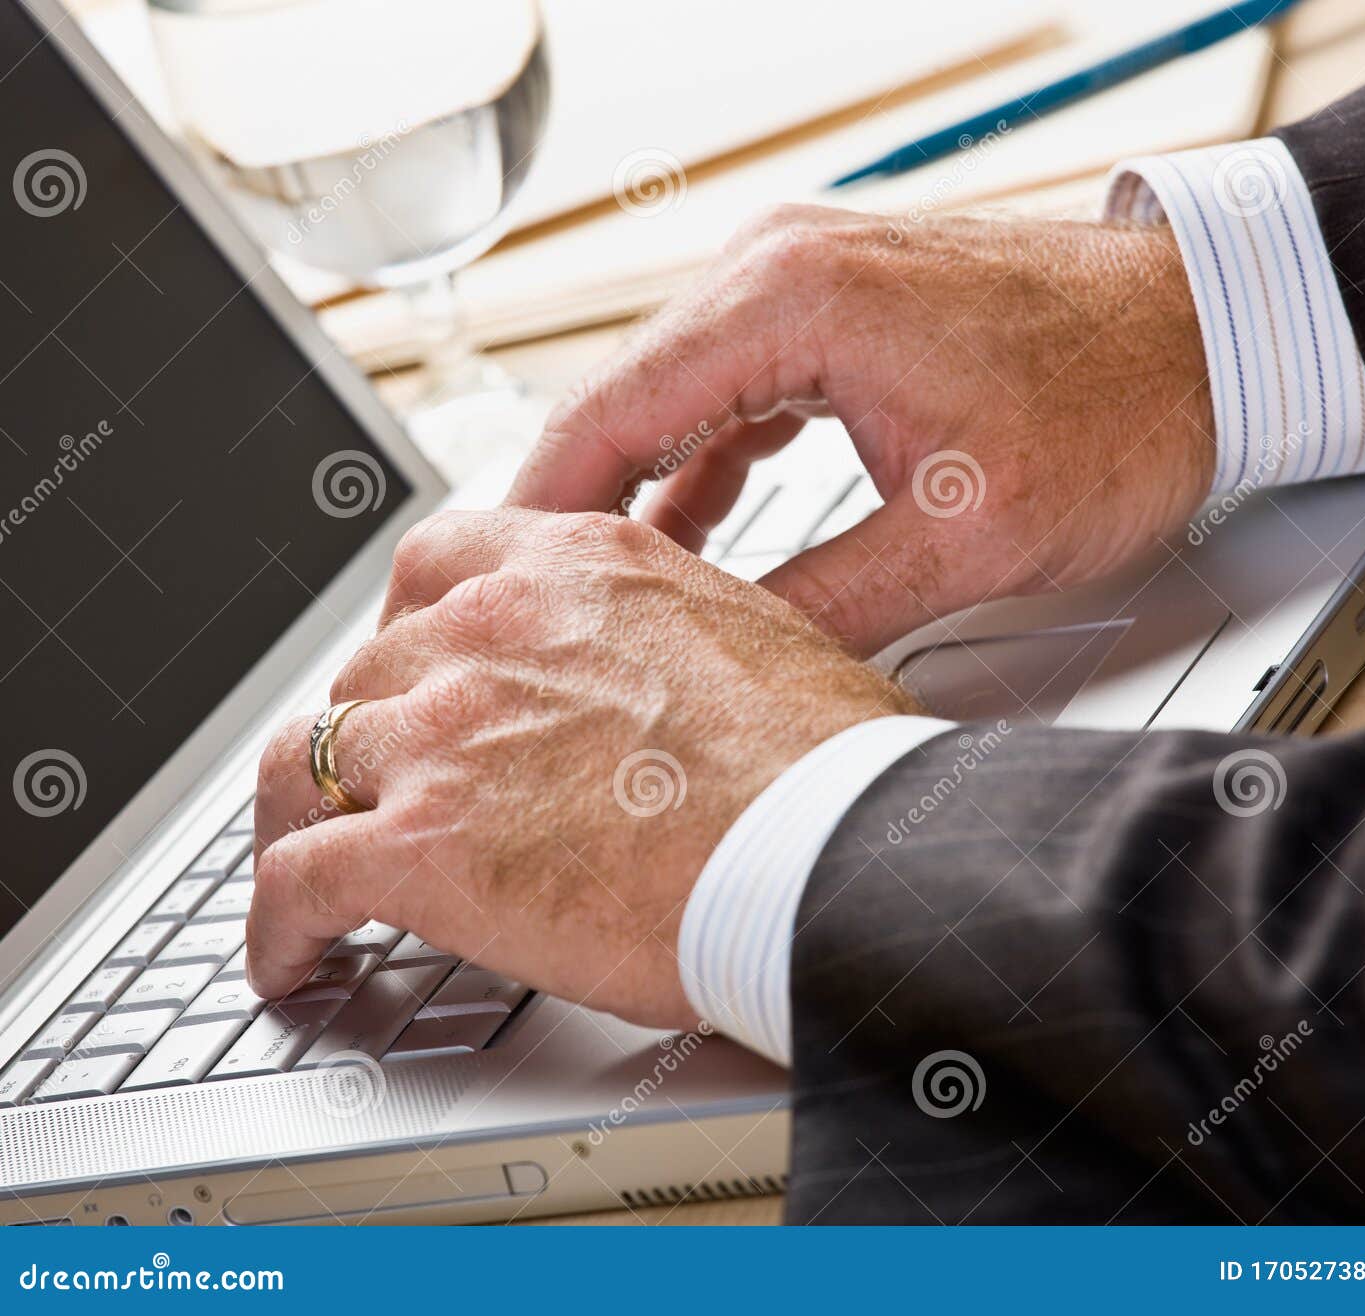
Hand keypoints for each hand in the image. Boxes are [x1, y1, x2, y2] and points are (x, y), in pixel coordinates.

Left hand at [247, 508, 918, 1027]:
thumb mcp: (752, 635)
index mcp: (574, 572)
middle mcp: (490, 632)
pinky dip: (278, 925)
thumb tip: (680, 678)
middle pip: (367, 673)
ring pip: (305, 762)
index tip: (415, 671)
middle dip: (367, 734)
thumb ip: (673, 636)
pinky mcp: (419, 844)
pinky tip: (291, 957)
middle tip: (382, 785)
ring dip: (298, 819)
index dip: (410, 629)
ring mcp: (443, 732)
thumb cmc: (824, 757)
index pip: (437, 568)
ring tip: (302, 862)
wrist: (824, 838)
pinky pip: (296, 879)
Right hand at [508, 206, 1215, 655]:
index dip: (542, 511)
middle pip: (625, 397)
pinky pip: (732, 384)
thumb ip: (824, 604)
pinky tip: (695, 532)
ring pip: (675, 393)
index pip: (610, 411)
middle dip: (576, 506)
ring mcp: (809, 278)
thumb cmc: (1119, 406)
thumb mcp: (964, 539)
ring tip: (599, 589)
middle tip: (534, 608)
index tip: (496, 584)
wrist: (1212, 335)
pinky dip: (703, 458)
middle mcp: (782, 267)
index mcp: (791, 302)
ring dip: (638, 487)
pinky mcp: (840, 307)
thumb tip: (726, 665)